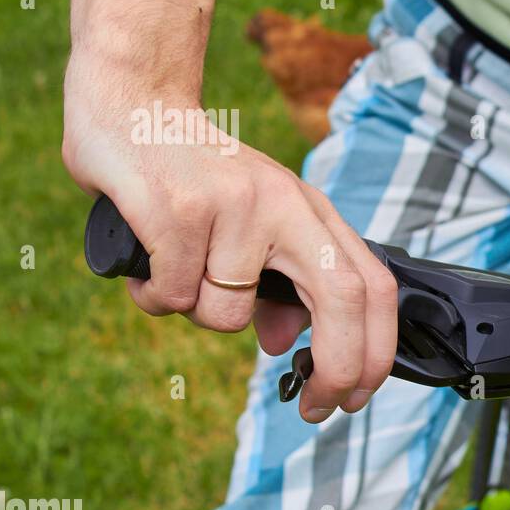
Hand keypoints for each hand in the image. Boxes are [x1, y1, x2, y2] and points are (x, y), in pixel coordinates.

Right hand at [63, 56, 397, 423]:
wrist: (134, 102)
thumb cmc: (198, 175)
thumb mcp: (257, 223)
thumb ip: (283, 282)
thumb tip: (287, 343)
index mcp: (312, 211)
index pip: (373, 286)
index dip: (375, 350)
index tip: (356, 396)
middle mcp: (285, 205)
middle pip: (341, 300)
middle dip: (337, 368)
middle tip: (314, 408)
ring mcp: (235, 205)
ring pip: (228, 316)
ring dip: (196, 314)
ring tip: (177, 272)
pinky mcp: (178, 210)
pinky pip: (174, 295)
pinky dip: (155, 296)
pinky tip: (148, 261)